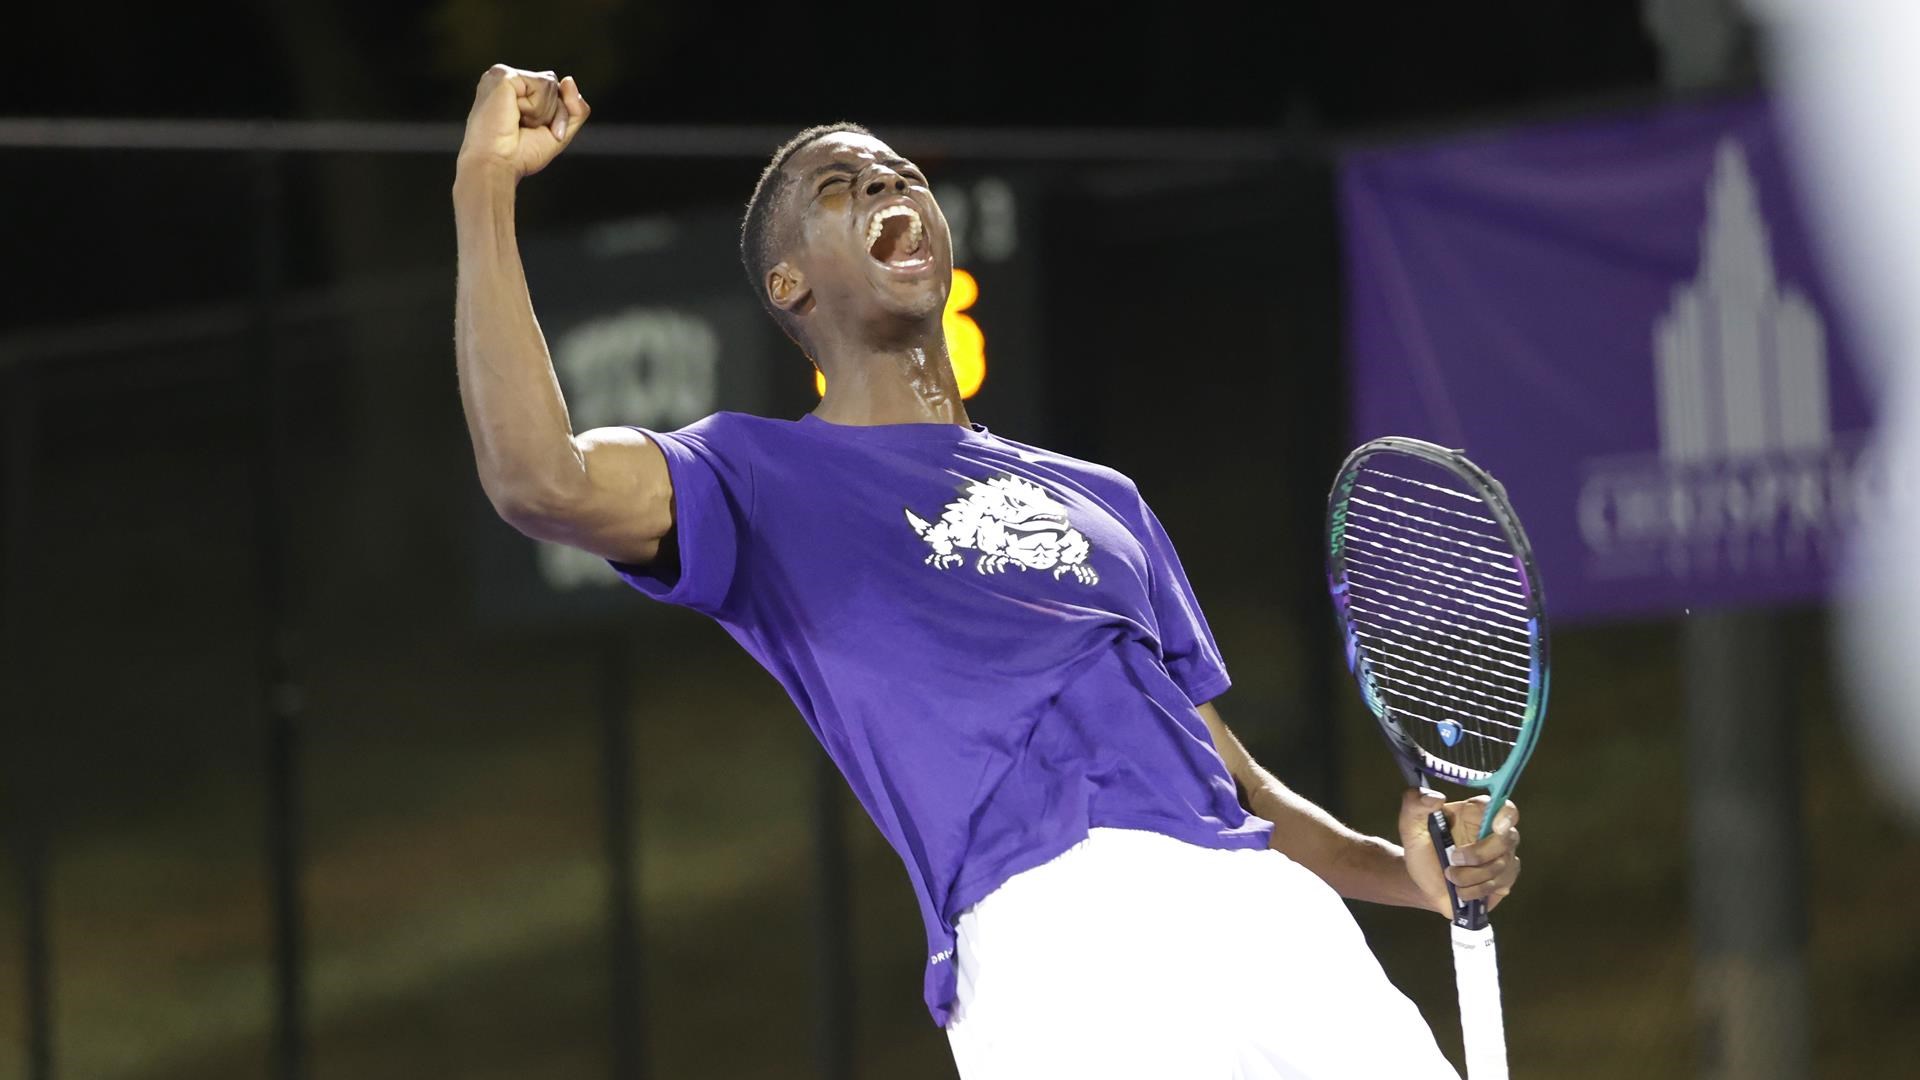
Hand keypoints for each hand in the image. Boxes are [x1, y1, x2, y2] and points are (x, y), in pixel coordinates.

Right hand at [457, 65, 589, 181]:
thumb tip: (569, 80)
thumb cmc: (519, 155)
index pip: (554, 90)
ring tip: (517, 123)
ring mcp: (503, 74)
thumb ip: (575, 109)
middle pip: (554, 85)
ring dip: (542, 113)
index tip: (534, 134)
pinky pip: (542, 85)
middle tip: (525, 129)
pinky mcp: (504, 75)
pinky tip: (514, 115)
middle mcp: (509, 79)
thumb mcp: (559, 133)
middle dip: (552, 113)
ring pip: (550, 83)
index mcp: (516, 90)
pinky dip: (536, 107)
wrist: (496, 164)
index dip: (557, 115)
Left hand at [1396, 789, 1520, 916]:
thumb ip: (1415, 804)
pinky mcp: (1503, 880)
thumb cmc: (1422, 849)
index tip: (1496, 827)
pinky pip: (1499, 886)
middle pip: (1506, 840)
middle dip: (1479, 854)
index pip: (1503, 807)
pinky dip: (1475, 890)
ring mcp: (1503, 857)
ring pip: (1501, 866)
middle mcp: (1494, 833)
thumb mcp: (1410, 825)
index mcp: (1475, 813)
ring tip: (1449, 876)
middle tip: (1452, 859)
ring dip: (1470, 876)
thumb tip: (1435, 798)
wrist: (1423, 883)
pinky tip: (1460, 890)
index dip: (1506, 815)